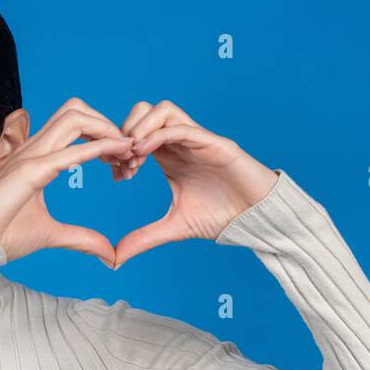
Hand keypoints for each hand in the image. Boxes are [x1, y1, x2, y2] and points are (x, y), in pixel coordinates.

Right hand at [0, 98, 135, 266]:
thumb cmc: (1, 236)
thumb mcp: (52, 235)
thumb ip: (82, 240)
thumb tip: (110, 255)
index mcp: (38, 157)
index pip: (74, 126)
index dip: (102, 135)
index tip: (123, 159)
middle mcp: (34, 149)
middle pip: (77, 111)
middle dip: (108, 123)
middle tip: (129, 152)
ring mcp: (30, 156)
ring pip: (75, 117)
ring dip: (106, 129)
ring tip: (127, 151)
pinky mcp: (29, 172)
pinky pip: (69, 151)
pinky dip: (98, 147)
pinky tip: (120, 151)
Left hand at [111, 101, 279, 265]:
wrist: (255, 218)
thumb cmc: (221, 217)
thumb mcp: (174, 228)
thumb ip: (144, 238)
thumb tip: (115, 259)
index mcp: (169, 156)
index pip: (136, 133)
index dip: (119, 148)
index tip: (114, 173)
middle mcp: (180, 142)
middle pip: (144, 111)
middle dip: (125, 131)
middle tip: (121, 162)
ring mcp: (197, 139)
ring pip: (162, 110)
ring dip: (140, 128)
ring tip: (132, 157)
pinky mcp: (213, 143)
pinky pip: (181, 127)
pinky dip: (158, 135)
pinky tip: (143, 154)